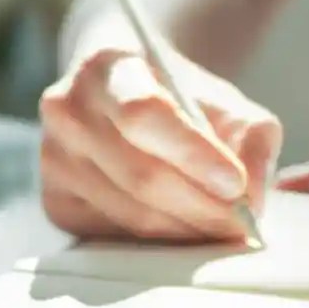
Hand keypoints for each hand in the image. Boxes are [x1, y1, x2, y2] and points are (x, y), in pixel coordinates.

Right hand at [39, 48, 281, 241]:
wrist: (124, 95)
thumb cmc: (179, 97)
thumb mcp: (226, 101)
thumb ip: (252, 139)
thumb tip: (254, 199)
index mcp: (105, 66)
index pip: (143, 114)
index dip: (193, 154)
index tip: (236, 183)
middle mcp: (66, 110)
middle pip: (140, 176)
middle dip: (202, 207)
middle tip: (243, 222)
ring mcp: (54, 159)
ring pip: (132, 214)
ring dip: (187, 230)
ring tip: (223, 226)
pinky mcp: (56, 201)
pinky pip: (116, 236)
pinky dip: (161, 241)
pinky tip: (185, 226)